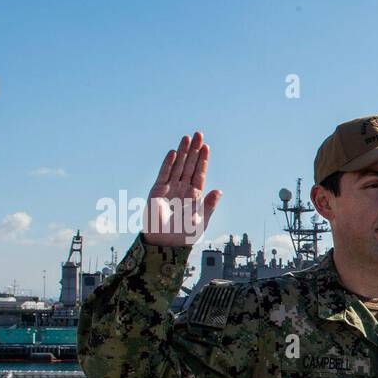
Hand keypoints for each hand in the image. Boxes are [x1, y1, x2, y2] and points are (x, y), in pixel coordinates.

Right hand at [142, 131, 221, 246]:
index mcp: (195, 196)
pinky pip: (164, 173)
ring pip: (178, 166)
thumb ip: (209, 205)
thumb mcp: (201, 220)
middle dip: (194, 150)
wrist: (165, 243)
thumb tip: (219, 190)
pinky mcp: (157, 191)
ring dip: (182, 152)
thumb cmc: (184, 235)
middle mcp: (182, 189)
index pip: (199, 174)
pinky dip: (168, 163)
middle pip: (189, 165)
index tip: (207, 147)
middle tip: (198, 134)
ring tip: (187, 138)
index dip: (203, 160)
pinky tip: (174, 152)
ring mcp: (170, 188)